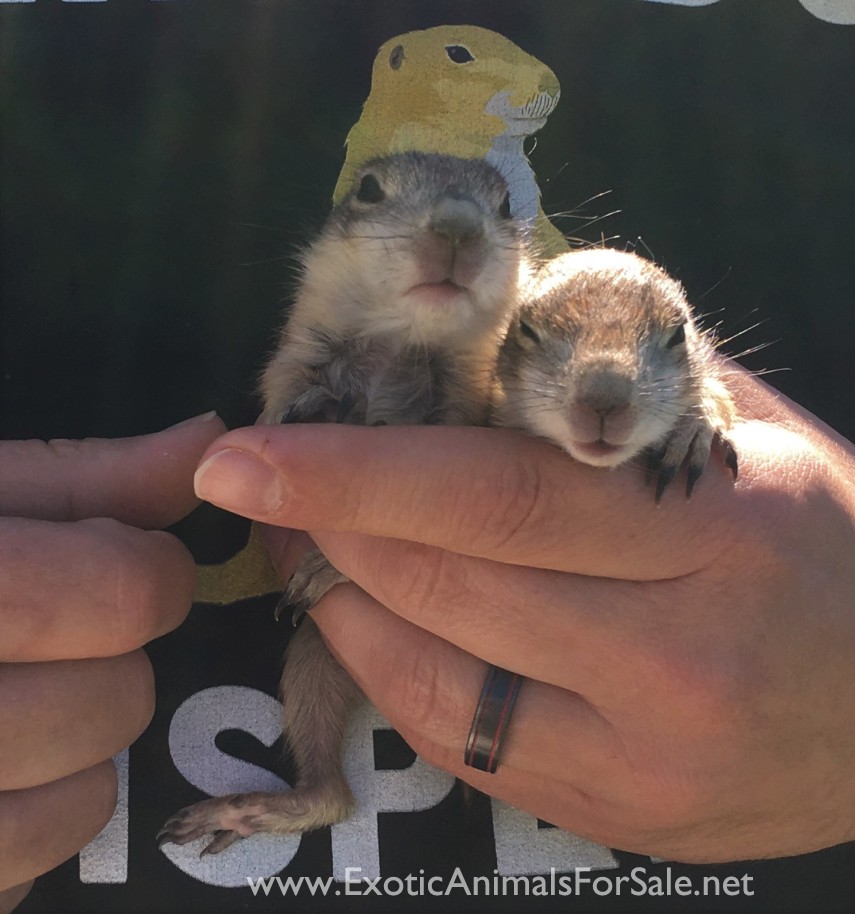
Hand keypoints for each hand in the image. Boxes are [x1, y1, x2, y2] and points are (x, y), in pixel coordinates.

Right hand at [0, 413, 224, 905]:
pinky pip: (32, 864)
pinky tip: (1, 765)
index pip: (122, 593)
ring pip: (88, 796)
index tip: (134, 560)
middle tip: (62, 635)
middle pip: (118, 699)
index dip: (156, 572)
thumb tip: (205, 441)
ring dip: (84, 742)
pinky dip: (41, 817)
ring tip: (22, 694)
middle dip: (118, 658)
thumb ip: (84, 476)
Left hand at [191, 373, 854, 865]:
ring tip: (317, 551)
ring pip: (444, 684)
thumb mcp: (761, 435)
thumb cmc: (839, 540)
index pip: (505, 496)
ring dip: (349, 608)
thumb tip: (500, 338)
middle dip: (333, 534)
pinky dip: (400, 683)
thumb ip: (630, 385)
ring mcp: (654, 756)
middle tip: (265, 488)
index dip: (362, 472)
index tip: (252, 454)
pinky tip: (376, 629)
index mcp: (722, 530)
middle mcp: (684, 655)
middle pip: (456, 589)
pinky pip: (474, 750)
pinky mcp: (631, 816)